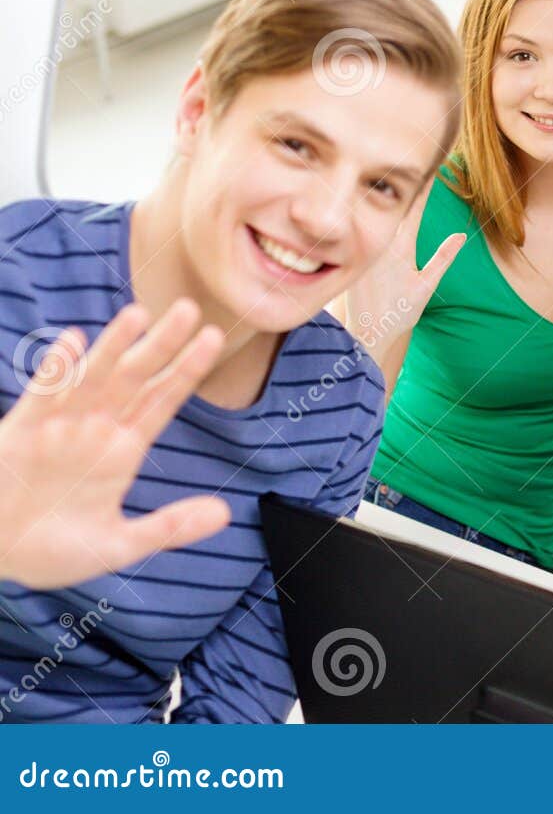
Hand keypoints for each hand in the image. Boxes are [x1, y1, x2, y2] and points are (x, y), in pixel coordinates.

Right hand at [0, 301, 229, 587]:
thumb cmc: (54, 551)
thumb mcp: (118, 545)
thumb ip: (169, 527)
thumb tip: (225, 515)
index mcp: (122, 450)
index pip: (162, 401)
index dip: (187, 370)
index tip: (214, 338)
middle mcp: (95, 429)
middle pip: (135, 378)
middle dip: (161, 345)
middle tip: (191, 309)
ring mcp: (59, 427)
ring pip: (93, 377)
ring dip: (114, 346)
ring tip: (139, 314)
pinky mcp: (20, 433)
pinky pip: (42, 395)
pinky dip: (57, 369)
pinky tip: (73, 343)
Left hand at [342, 177, 463, 348]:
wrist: (366, 332)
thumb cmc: (398, 312)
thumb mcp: (426, 285)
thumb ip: (443, 258)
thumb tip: (461, 236)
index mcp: (399, 246)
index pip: (414, 207)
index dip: (424, 185)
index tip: (432, 164)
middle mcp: (378, 241)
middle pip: (392, 202)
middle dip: (403, 179)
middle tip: (414, 154)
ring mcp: (363, 245)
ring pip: (374, 211)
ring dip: (384, 191)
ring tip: (392, 169)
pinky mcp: (352, 251)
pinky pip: (361, 225)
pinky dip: (368, 209)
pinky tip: (366, 196)